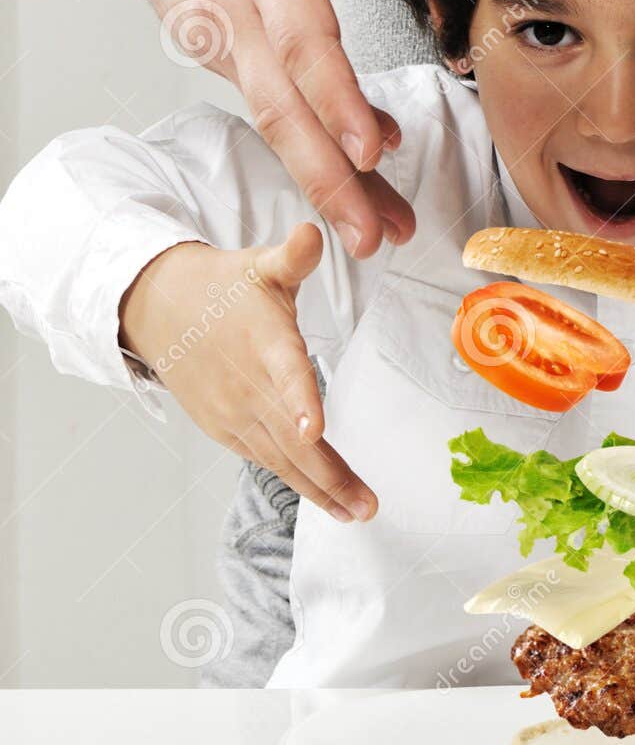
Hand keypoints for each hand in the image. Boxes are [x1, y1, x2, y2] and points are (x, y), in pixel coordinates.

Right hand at [111, 0, 422, 257]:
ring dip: (325, 184)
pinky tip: (355, 191)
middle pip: (283, 108)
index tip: (371, 145)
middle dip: (329, 177)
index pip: (302, 38)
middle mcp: (236, 14)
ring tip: (376, 233)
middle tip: (374, 234)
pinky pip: (274, 116)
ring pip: (277, 124)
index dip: (335, 95)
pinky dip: (312, 156)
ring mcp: (225, 45)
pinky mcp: (227, 60)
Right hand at [119, 224, 376, 522]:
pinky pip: (265, 459)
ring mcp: (235, 412)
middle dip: (329, 474)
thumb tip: (313, 233)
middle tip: (366, 506)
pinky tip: (324, 496)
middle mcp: (248, 385)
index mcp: (263, 342)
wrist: (158, 309)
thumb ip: (292, 256)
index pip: (285, 372)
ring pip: (281, 458)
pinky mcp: (225, 428)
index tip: (316, 429)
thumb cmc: (224, 288)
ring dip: (319, 488)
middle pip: (291, 436)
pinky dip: (294, 480)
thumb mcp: (260, 266)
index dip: (301, 400)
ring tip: (355, 511)